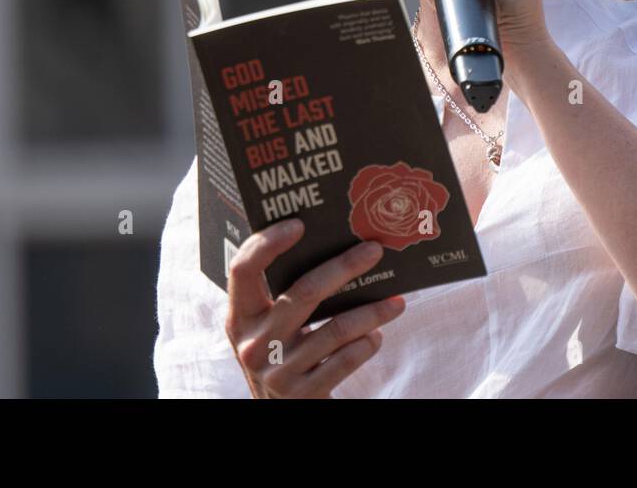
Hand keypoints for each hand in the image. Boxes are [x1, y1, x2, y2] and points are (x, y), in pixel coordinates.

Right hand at [224, 219, 405, 397]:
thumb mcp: (269, 326)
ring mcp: (277, 371)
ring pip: (336, 329)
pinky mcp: (302, 394)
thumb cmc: (282, 353)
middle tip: (374, 250)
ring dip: (372, 313)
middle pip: (304, 292)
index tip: (299, 224)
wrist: (280, 412)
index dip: (267, 243)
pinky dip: (366, 345)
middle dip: (345, 267)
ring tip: (396, 302)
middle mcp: (253, 343)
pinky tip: (376, 336)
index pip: (242, 270)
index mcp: (239, 317)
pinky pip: (345, 360)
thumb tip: (333, 245)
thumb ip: (284, 294)